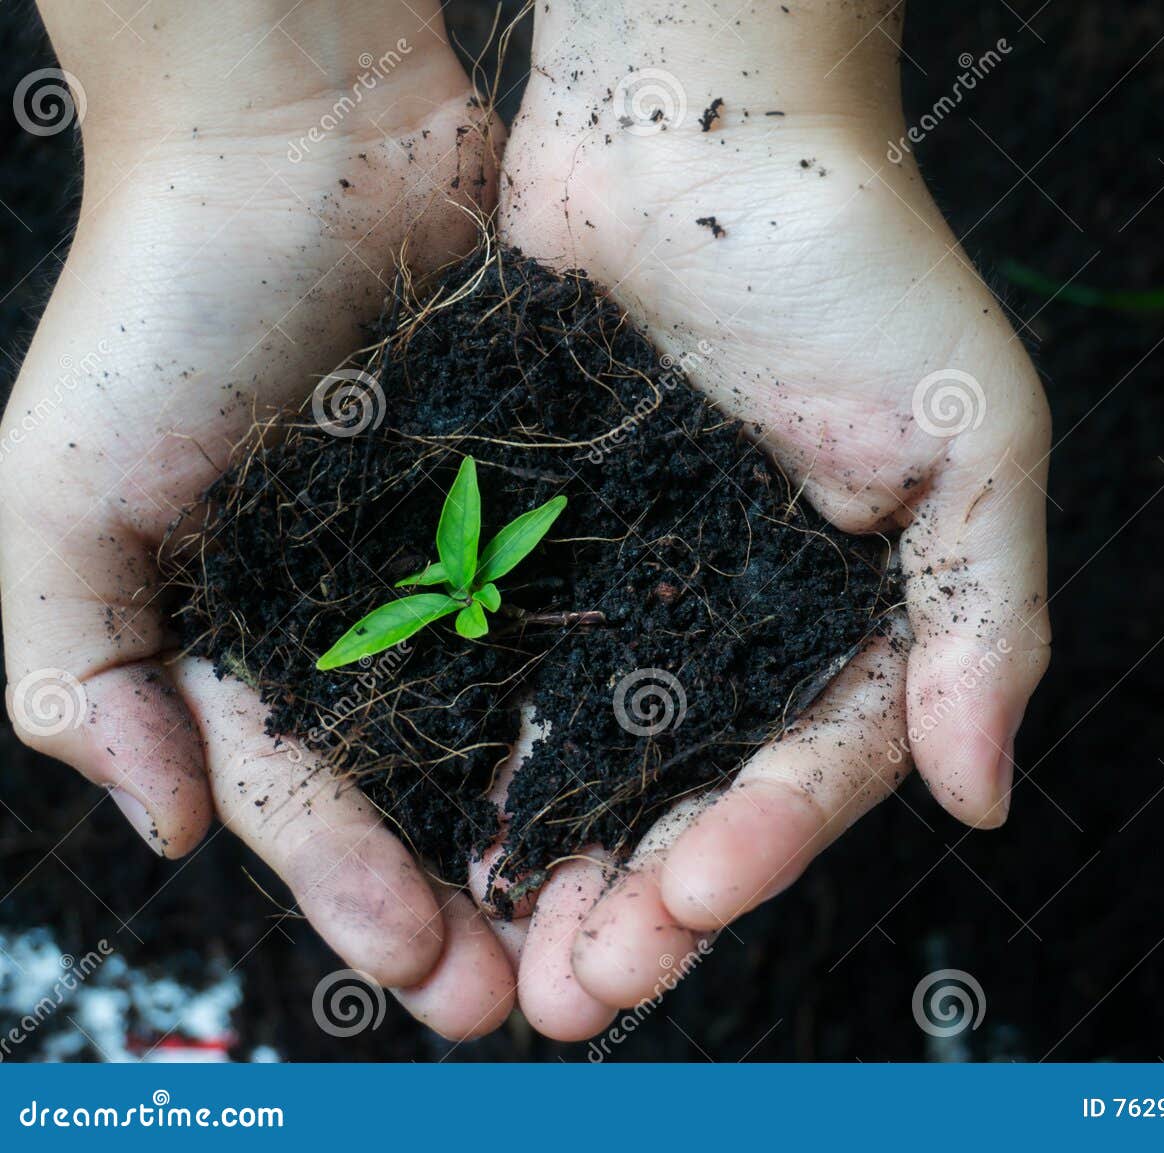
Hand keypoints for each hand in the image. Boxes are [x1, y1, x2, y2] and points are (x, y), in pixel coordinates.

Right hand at [1, 0, 513, 1038]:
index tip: (422, 969)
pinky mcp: (544, 495)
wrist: (300, 138)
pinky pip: (585, 614)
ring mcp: (458, 554)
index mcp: (246, 630)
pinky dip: (609, 698)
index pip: (303, 794)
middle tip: (536, 996)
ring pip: (516, 722)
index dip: (352, 887)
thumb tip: (157, 832)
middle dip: (470, 897)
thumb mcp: (57, 494)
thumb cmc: (160, 307)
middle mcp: (360, 608)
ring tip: (613, 921)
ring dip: (556, 829)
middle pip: (425, 787)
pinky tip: (657, 773)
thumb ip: (76, 668)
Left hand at [485, 0, 1050, 1038]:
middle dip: (649, 898)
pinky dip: (493, 761)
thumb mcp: (974, 437)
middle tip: (584, 991)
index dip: (764, 843)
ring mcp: (648, 586)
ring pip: (604, 761)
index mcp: (866, 609)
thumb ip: (987, 618)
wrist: (696, 121)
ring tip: (520, 967)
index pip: (822, 760)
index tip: (693, 900)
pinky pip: (518, 672)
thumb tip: (984, 794)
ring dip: (566, 867)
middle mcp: (753, 616)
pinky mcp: (549, 544)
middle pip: (703, 792)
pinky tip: (457, 841)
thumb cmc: (856, 264)